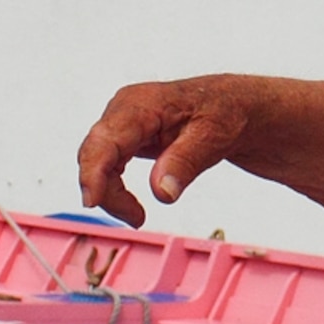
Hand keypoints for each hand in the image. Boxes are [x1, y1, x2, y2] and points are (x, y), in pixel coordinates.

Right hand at [76, 77, 252, 227]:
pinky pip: (108, 166)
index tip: (92, 201)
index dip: (93, 172)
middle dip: (106, 192)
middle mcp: (124, 111)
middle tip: (135, 218)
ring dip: (111, 194)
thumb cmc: (223, 112)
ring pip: (98, 164)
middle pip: (95, 155)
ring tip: (137, 215)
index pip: (105, 140)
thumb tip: (162, 192)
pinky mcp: (125, 138)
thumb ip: (185, 162)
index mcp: (140, 105)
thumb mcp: (212, 136)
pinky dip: (115, 189)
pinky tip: (132, 205)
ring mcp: (122, 124)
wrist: (231, 106)